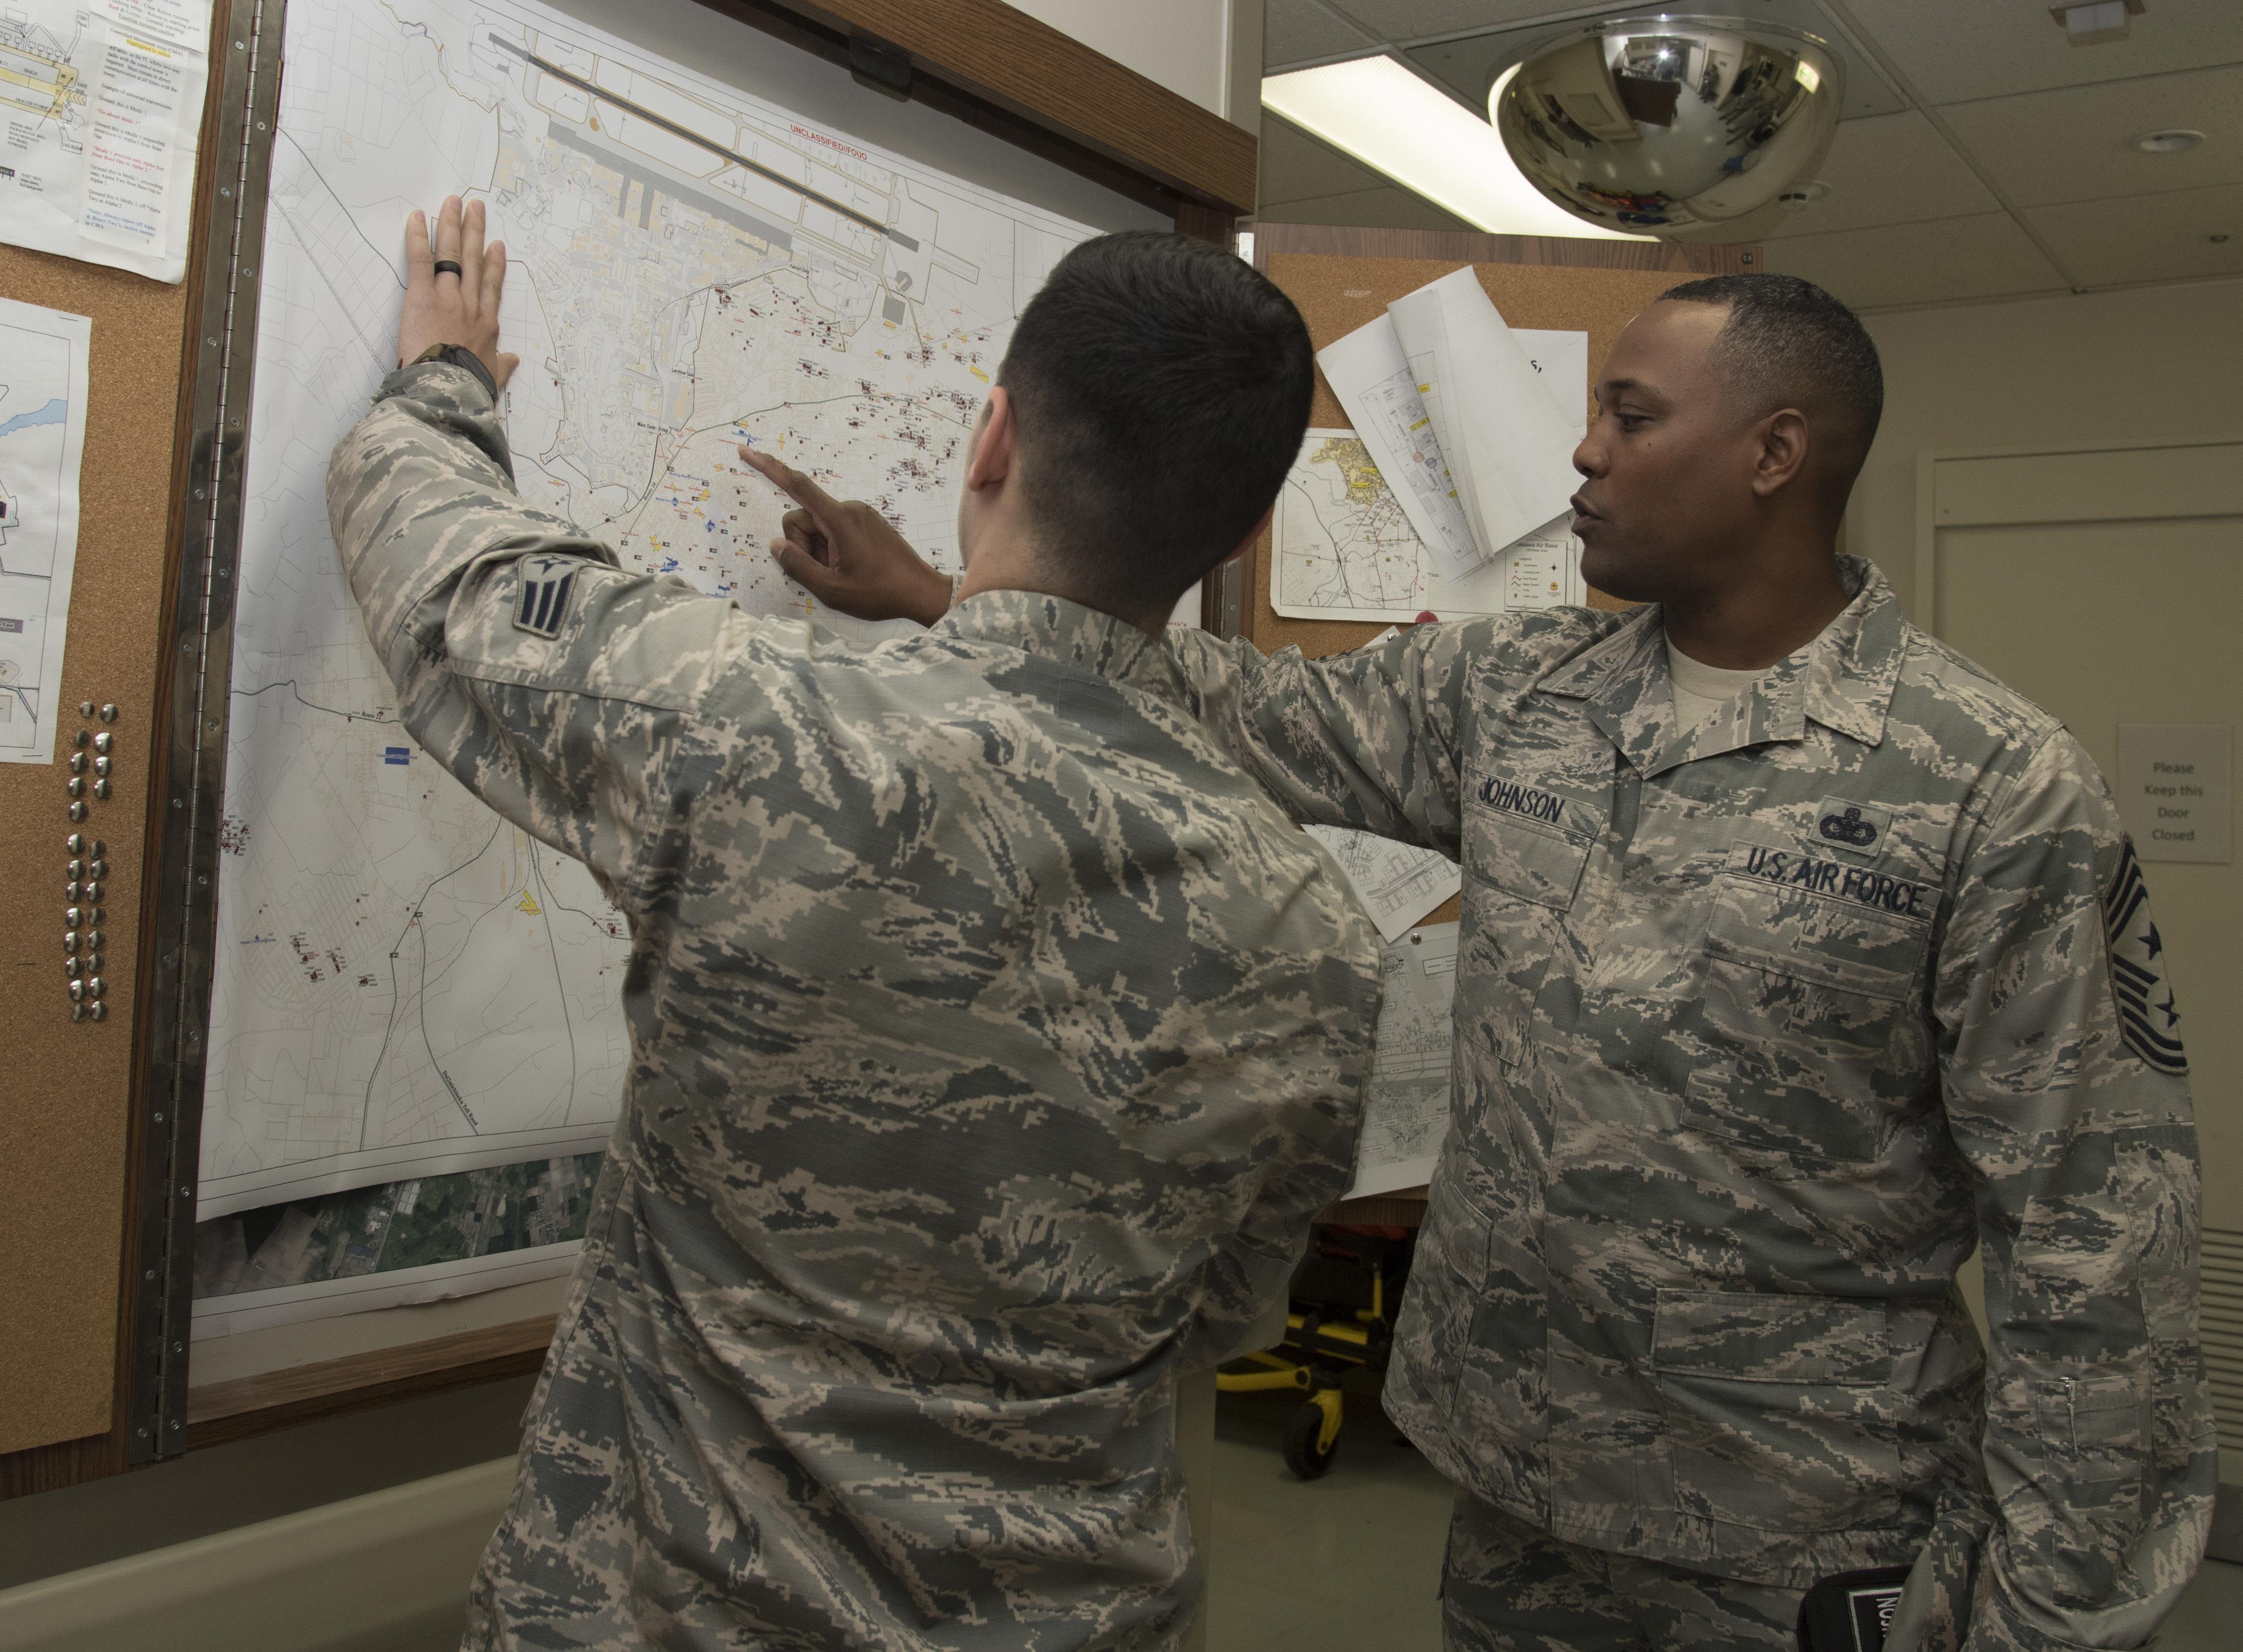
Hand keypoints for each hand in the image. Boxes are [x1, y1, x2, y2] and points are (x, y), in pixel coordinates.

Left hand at [398, 196, 518, 391]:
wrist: (449, 388)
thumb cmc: (469, 386)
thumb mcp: (491, 377)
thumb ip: (501, 366)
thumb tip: (513, 360)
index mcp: (486, 325)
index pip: (491, 287)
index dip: (494, 264)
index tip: (497, 246)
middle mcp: (470, 305)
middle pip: (474, 261)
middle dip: (476, 232)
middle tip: (476, 207)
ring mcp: (448, 297)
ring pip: (452, 254)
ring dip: (453, 225)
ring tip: (454, 202)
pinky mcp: (423, 295)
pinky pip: (421, 259)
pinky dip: (419, 237)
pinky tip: (418, 217)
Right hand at [739, 446, 950, 625]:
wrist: (922, 593)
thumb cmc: (880, 593)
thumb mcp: (831, 589)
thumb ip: (797, 566)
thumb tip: (777, 546)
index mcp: (840, 518)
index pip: (796, 485)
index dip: (767, 468)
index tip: (745, 452)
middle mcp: (849, 508)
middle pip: (802, 519)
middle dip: (804, 546)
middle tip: (827, 572)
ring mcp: (860, 514)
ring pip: (817, 527)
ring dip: (819, 551)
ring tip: (843, 572)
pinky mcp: (866, 523)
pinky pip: (834, 530)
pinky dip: (832, 549)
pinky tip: (850, 567)